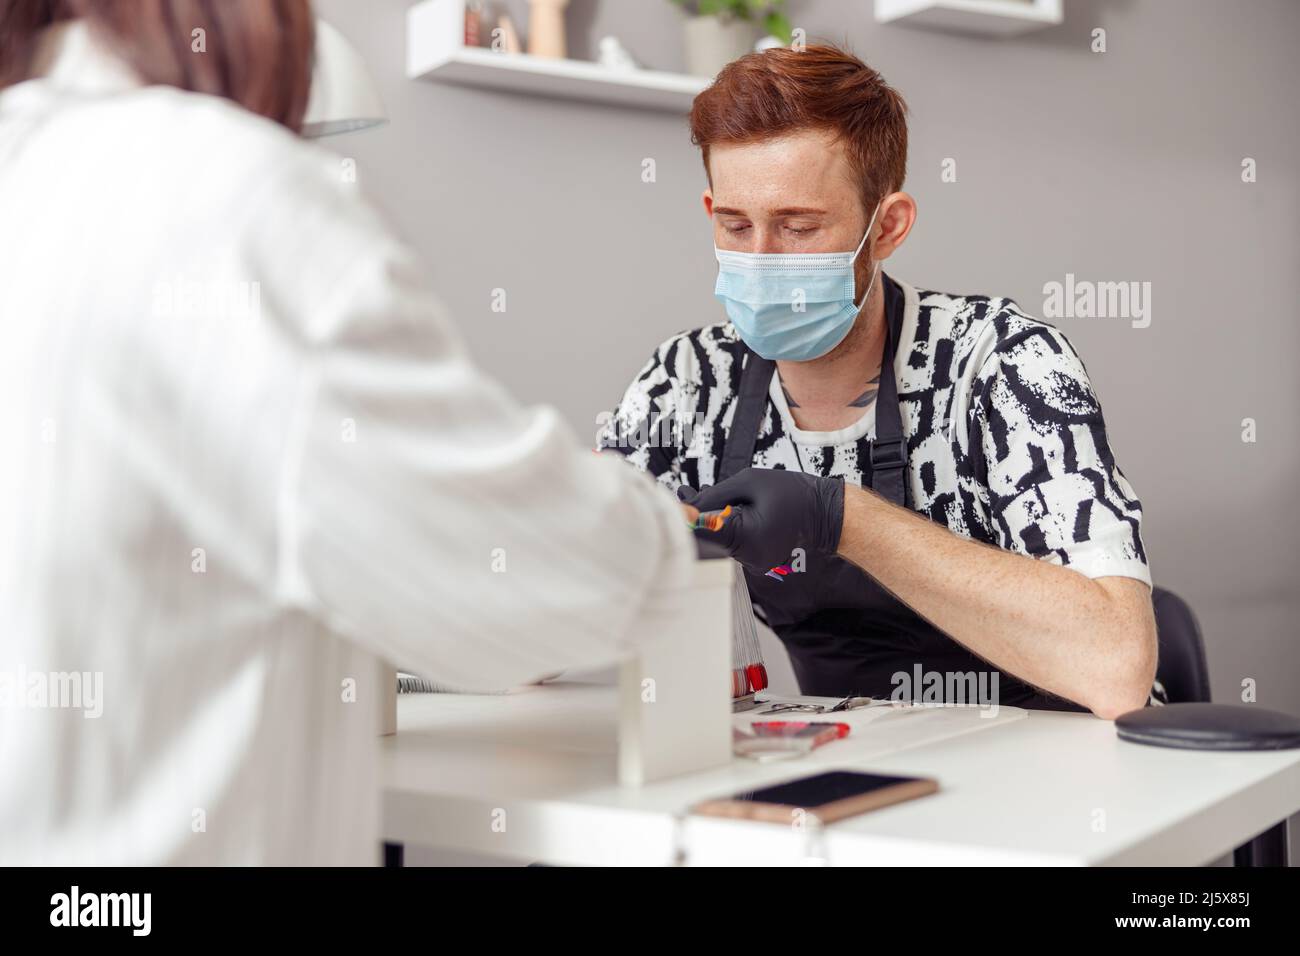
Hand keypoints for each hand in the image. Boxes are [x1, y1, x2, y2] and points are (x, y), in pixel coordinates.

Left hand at [677, 467, 844, 571]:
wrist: (826, 513)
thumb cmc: (795, 495)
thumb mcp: (750, 482)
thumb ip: (716, 494)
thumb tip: (687, 504)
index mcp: (747, 538)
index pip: (703, 530)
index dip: (685, 516)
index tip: (671, 505)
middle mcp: (748, 558)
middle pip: (709, 536)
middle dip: (699, 513)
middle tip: (686, 492)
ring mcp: (752, 563)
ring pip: (719, 539)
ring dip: (714, 518)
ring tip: (721, 497)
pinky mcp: (755, 560)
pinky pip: (732, 542)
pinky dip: (727, 526)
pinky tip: (732, 509)